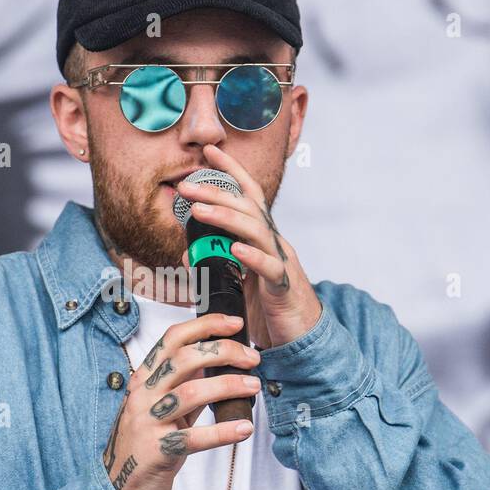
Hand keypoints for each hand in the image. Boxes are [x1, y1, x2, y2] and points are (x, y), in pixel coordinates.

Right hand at [101, 312, 261, 489]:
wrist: (119, 489)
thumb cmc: (146, 445)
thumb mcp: (161, 407)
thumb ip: (184, 384)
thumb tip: (215, 359)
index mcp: (143, 379)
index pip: (172, 339)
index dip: (205, 326)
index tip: (235, 323)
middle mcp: (143, 396)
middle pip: (184, 359)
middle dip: (224, 352)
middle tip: (252, 359)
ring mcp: (148, 422)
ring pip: (191, 393)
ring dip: (228, 386)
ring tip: (253, 387)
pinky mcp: (158, 451)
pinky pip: (194, 437)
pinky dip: (223, 431)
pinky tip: (244, 429)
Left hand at [176, 142, 321, 350]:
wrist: (303, 337)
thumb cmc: (270, 307)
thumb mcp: (239, 280)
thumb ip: (217, 264)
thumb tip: (189, 254)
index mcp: (263, 238)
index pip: (248, 196)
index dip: (231, 172)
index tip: (209, 152)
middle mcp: (274, 243)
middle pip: (247, 208)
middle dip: (216, 192)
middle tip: (186, 185)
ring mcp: (281, 262)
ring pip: (256, 231)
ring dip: (226, 218)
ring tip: (200, 211)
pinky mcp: (284, 287)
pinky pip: (270, 268)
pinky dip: (252, 258)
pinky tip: (236, 251)